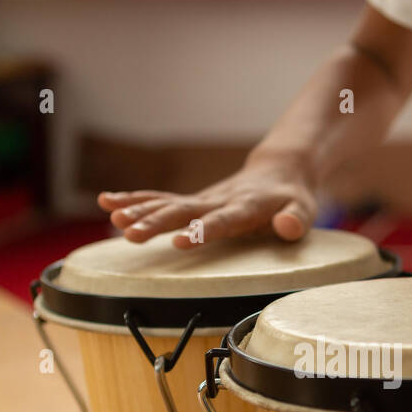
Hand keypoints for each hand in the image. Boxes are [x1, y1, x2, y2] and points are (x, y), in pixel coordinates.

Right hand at [97, 151, 317, 248]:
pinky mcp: (192, 201)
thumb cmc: (292, 198)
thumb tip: (286, 227)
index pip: (222, 221)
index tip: (178, 240)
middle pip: (183, 211)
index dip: (201, 231)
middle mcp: (218, 200)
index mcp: (245, 207)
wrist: (279, 170)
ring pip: (166, 203)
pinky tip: (107, 202)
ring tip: (112, 217)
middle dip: (155, 222)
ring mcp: (202, 199)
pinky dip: (134, 199)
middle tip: (130, 233)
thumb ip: (295, 221)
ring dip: (139, 210)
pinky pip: (159, 199)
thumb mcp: (304, 210)